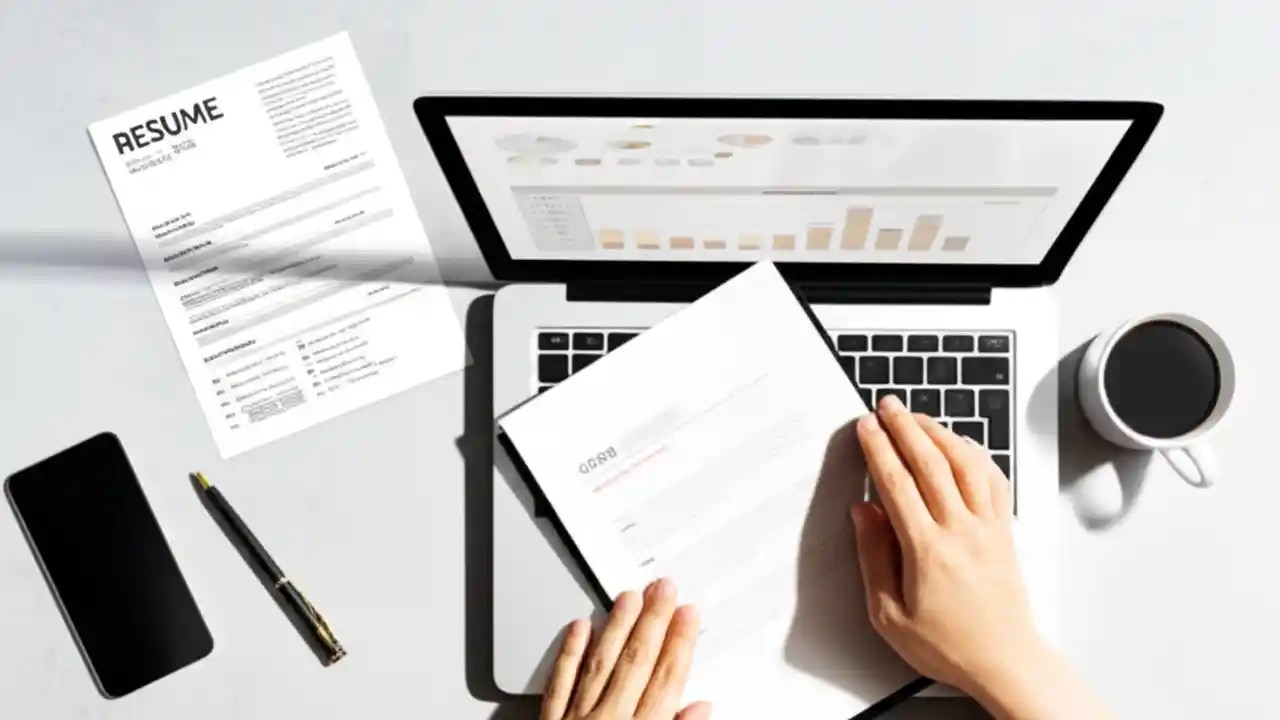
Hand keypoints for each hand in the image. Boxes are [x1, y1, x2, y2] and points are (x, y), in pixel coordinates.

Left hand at [542, 578, 710, 719]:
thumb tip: (700, 708)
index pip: (666, 680)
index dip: (681, 643)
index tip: (688, 614)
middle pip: (636, 661)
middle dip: (654, 620)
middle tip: (663, 589)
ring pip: (600, 662)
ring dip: (617, 626)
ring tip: (629, 597)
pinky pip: (559, 682)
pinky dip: (570, 653)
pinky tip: (580, 627)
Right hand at [852, 396, 1111, 719]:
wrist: (1004, 661)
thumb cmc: (948, 646)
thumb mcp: (889, 615)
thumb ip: (873, 557)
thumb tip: (864, 512)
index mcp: (928, 551)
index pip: (897, 483)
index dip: (878, 449)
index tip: (865, 427)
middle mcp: (962, 531)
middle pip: (931, 462)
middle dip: (905, 427)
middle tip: (887, 406)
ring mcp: (988, 527)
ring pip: (965, 463)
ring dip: (939, 432)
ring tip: (917, 416)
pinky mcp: (1005, 530)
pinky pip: (993, 479)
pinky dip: (975, 453)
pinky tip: (960, 444)